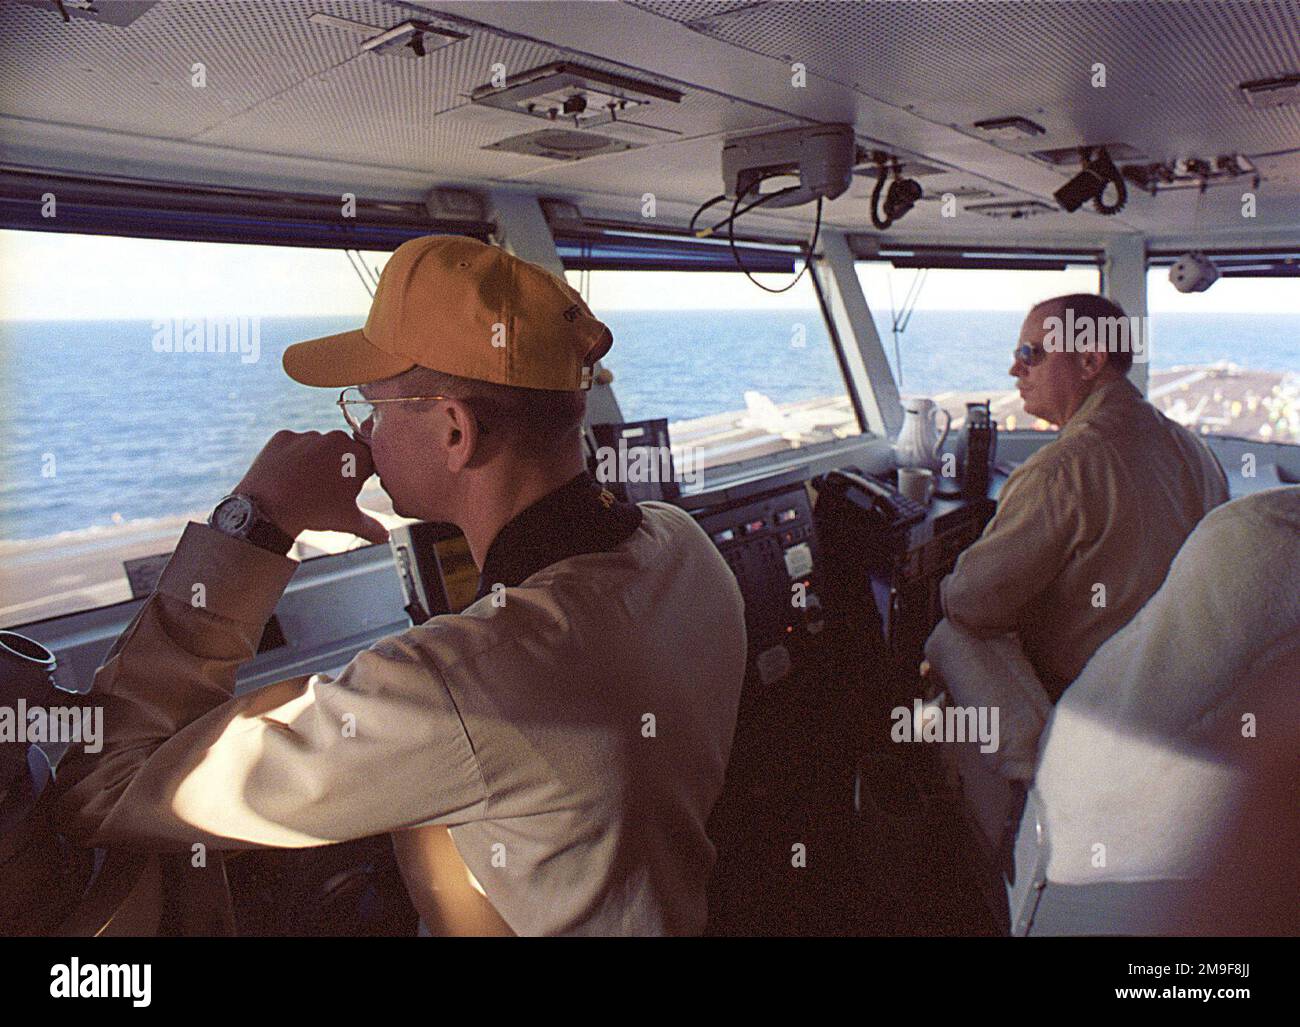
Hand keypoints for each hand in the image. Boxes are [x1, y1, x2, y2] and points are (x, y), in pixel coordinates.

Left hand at [232, 430, 388, 544]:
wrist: (269, 509)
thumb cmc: (314, 513)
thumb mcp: (348, 521)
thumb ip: (371, 526)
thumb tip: (384, 536)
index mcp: (358, 456)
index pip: (369, 460)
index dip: (362, 474)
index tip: (352, 486)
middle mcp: (336, 439)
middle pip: (343, 450)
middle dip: (340, 465)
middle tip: (328, 488)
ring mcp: (308, 436)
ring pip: (317, 446)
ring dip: (315, 460)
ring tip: (304, 484)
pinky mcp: (284, 436)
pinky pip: (292, 445)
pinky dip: (291, 456)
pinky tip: (287, 476)